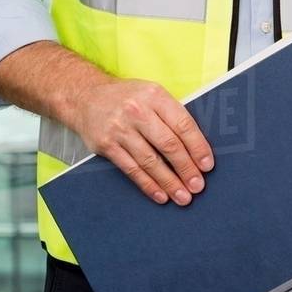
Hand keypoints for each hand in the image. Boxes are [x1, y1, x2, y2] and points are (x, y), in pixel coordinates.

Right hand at [71, 79, 214, 205]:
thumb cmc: (126, 98)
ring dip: (169, 182)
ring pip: (150, 161)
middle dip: (186, 168)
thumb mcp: (151, 94)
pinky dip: (148, 184)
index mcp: (154, 95)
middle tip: (197, 186)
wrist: (85, 97)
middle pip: (168, 145)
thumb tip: (196, 147)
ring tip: (182, 196)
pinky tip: (160, 194)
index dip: (197, 147)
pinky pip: (131, 169)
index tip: (207, 165)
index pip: (182, 124)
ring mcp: (120, 128)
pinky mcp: (106, 145)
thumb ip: (171, 114)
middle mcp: (137, 111)